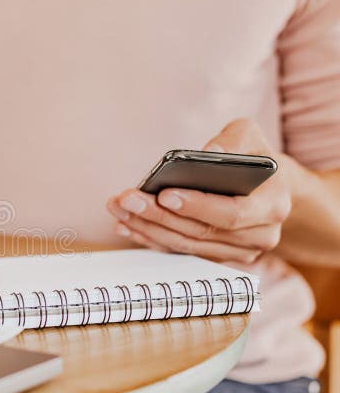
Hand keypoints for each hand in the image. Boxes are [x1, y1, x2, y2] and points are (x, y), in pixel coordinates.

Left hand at [107, 119, 291, 262]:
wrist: (265, 186)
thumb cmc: (252, 157)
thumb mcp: (250, 136)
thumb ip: (234, 140)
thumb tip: (210, 153)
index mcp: (272, 206)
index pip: (231, 213)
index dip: (196, 206)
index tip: (164, 194)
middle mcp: (259, 237)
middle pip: (200, 232)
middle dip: (158, 215)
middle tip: (127, 199)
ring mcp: (238, 252)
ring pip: (185, 245)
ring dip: (146, 228)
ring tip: (119, 209)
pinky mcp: (216, 257)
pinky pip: (179, 251)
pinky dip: (150, 238)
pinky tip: (126, 224)